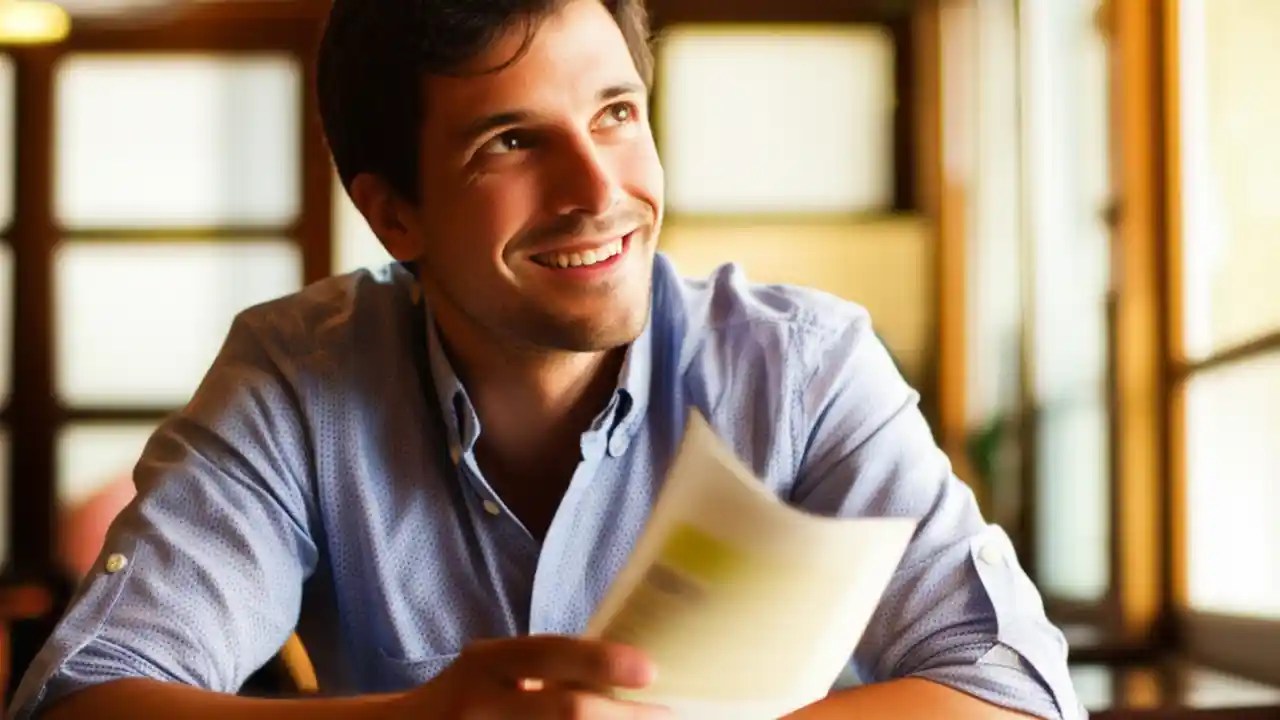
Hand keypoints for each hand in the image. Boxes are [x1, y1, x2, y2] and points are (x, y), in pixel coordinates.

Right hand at [385, 635, 672, 718]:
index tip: (650, 670)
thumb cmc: (468, 700)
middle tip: (666, 715)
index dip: (600, 661)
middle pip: (566, 713)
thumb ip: (546, 671)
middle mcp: (479, 705)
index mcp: (485, 664)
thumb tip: (627, 674)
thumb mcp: (494, 671)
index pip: (546, 654)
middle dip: (623, 718)